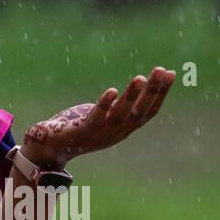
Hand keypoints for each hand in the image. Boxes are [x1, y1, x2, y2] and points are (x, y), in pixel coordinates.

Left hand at [20, 66, 175, 167]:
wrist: (48, 148)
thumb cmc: (76, 127)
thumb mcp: (103, 114)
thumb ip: (117, 105)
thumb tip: (136, 86)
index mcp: (123, 129)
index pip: (148, 112)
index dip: (160, 94)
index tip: (170, 73)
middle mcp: (115, 133)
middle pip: (139, 112)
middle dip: (152, 91)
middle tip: (162, 70)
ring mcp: (99, 135)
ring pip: (120, 115)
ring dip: (131, 96)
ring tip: (141, 78)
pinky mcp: (81, 133)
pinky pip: (95, 119)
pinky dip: (104, 105)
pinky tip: (112, 90)